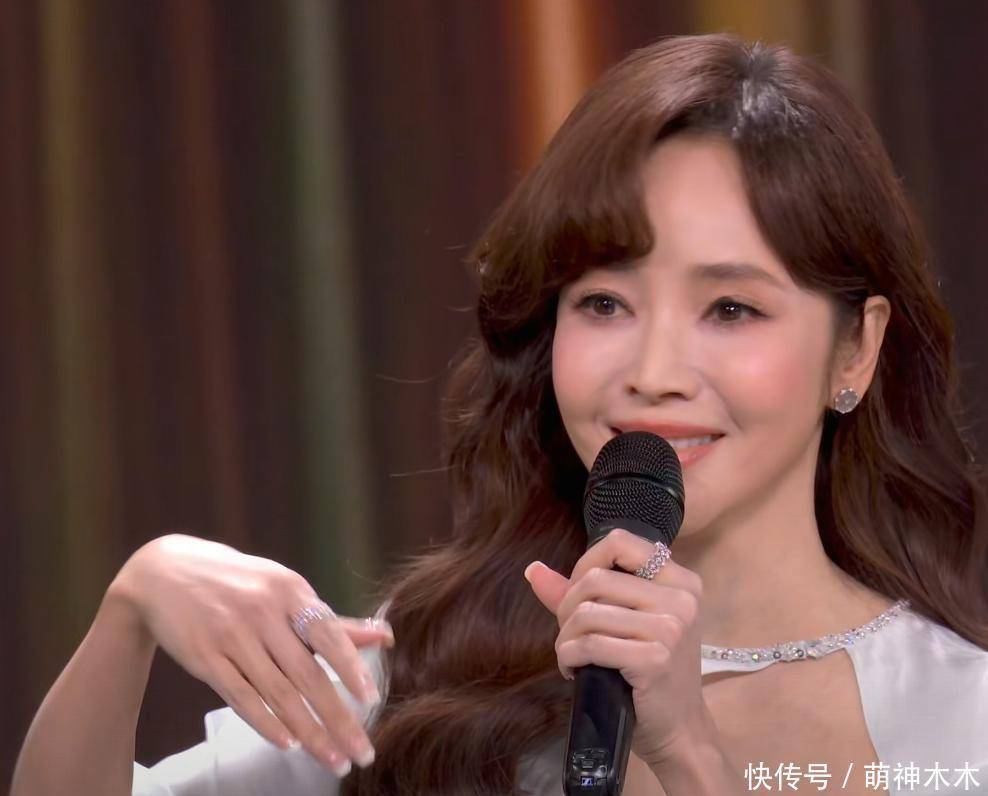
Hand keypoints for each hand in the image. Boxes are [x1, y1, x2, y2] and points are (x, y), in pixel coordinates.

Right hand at [108, 533, 393, 775]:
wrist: (166, 572)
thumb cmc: (241, 583)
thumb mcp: (285, 590)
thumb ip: (332, 621)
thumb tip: (385, 635)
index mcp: (291, 591)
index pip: (329, 633)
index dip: (351, 668)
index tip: (372, 701)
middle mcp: (264, 612)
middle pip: (307, 674)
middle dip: (338, 718)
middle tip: (362, 752)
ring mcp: (232, 636)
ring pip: (278, 693)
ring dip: (309, 732)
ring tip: (334, 759)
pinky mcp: (205, 657)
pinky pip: (241, 696)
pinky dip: (266, 722)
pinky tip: (289, 743)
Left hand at [525, 529, 711, 770]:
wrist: (679, 729)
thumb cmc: (650, 672)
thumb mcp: (626, 623)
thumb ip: (581, 592)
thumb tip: (533, 569)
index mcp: (679, 579)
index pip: (620, 542)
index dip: (587, 562)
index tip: (578, 592)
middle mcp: (680, 598)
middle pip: (596, 578)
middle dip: (567, 607)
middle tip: (569, 634)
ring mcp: (670, 628)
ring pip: (587, 613)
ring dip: (565, 637)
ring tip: (571, 655)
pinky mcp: (654, 659)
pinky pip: (589, 644)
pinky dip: (568, 656)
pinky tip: (573, 670)